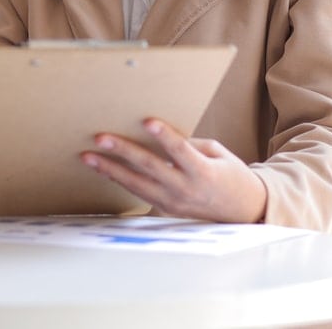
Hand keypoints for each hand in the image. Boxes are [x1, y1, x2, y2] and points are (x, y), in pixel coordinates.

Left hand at [80, 118, 268, 222]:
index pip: (181, 151)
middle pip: (150, 168)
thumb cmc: (231, 175)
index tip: (148, 121)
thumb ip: (191, 145)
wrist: (242, 211)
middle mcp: (186, 189)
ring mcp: (173, 202)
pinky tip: (103, 169)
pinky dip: (119, 180)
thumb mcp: (218, 154)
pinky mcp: (165, 209)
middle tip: (100, 138)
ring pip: (137, 185)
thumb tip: (161, 135)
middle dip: (123, 151)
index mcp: (204, 172)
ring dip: (110, 170)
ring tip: (89, 157)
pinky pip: (138, 193)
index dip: (164, 136)